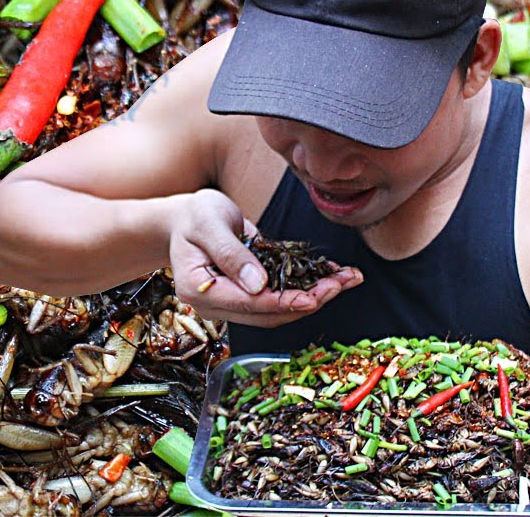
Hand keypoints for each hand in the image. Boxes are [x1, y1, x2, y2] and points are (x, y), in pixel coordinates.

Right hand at [167, 188, 362, 327]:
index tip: (314, 297)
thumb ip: (231, 252)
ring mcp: (231, 304)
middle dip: (309, 301)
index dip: (284, 302)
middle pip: (267, 313)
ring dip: (314, 298)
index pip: (248, 303)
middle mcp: (215, 305)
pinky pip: (278, 299)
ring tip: (346, 279)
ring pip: (277, 311)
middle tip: (342, 283)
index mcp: (199, 289)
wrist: (183, 220)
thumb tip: (258, 284)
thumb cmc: (193, 216)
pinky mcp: (246, 296)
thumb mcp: (208, 223)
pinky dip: (306, 290)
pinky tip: (330, 278)